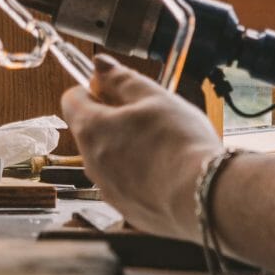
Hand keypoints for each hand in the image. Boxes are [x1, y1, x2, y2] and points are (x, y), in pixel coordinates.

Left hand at [60, 55, 221, 239]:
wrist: (202, 197)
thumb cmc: (180, 144)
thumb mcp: (154, 98)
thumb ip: (122, 78)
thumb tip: (99, 64)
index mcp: (92, 129)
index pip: (72, 99)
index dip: (94, 89)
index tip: (119, 91)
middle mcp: (91, 162)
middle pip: (90, 129)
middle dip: (114, 119)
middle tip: (150, 117)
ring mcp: (107, 189)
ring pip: (109, 158)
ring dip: (127, 147)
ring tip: (163, 145)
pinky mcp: (125, 209)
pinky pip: (125, 183)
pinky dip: (139, 174)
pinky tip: (167, 171)